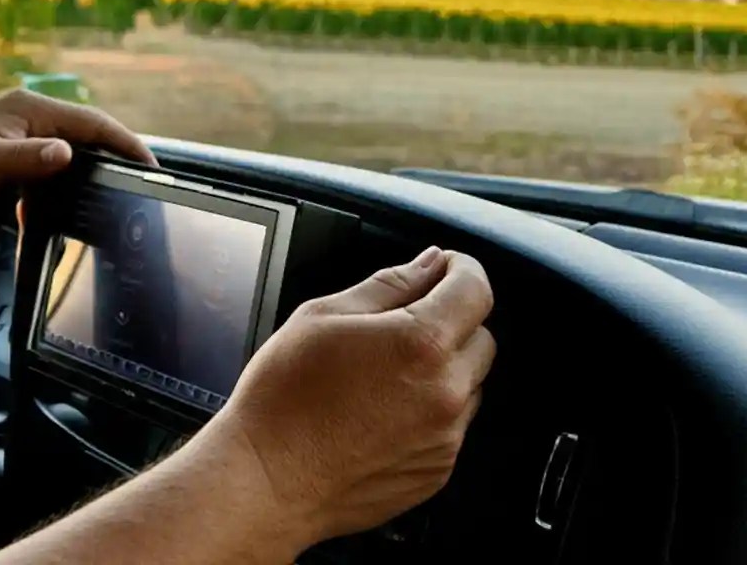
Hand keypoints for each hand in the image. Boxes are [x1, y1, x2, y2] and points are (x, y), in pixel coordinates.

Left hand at [0, 89, 155, 205]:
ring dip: (93, 177)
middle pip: (89, 138)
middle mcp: (30, 121)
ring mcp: (21, 141)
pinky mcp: (12, 163)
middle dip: (117, 160)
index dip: (128, 144)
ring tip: (116, 201)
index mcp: (30, 110)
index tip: (152, 167)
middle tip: (143, 188)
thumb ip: (25, 159)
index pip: (94, 124)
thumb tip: (66, 153)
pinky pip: (53, 174)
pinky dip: (67, 191)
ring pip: (73, 157)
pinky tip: (69, 213)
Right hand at [210, 247, 495, 547]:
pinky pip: (453, 426)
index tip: (444, 268)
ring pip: (470, 384)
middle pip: (481, 337)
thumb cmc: (282, 400)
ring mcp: (445, 437)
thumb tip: (428, 264)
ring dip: (443, 369)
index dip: (461, 269)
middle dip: (451, 321)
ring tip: (383, 378)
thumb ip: (388, 284)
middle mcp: (445, 391)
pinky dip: (431, 412)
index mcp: (420, 343)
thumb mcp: (322, 316)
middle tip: (401, 327)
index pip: (476, 289)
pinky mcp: (437, 471)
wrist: (265, 482)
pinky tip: (382, 413)